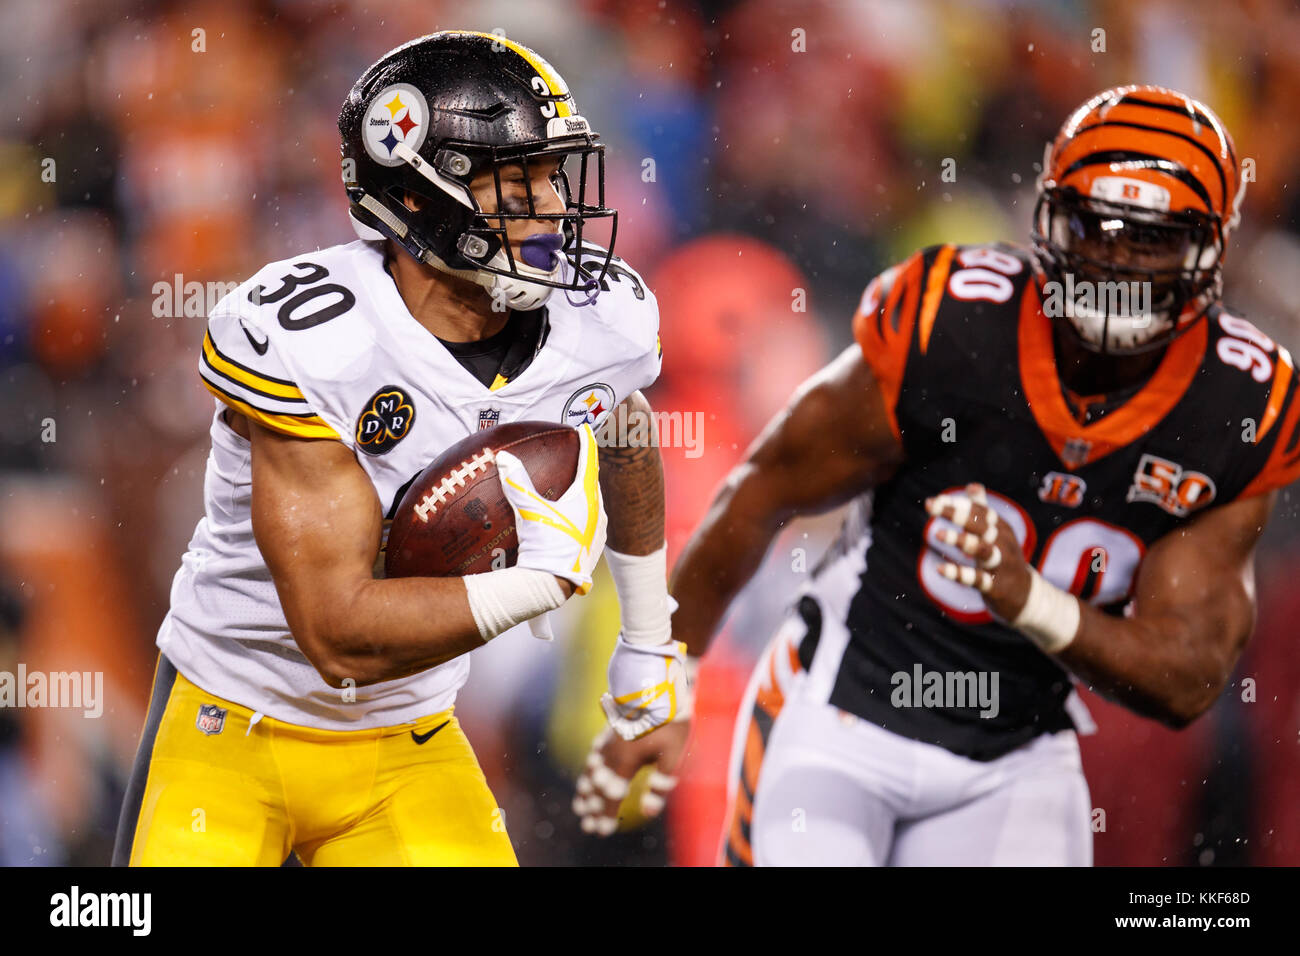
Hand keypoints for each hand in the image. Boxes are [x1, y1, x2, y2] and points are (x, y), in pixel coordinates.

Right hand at [496, 422, 606, 595]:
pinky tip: (573, 517)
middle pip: (593, 483)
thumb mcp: (528, 510)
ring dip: (585, 492)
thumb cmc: (543, 544)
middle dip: (586, 468)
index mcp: (586, 498)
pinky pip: (591, 521)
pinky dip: (583, 512)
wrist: (553, 583)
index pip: (588, 462)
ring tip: (576, 486)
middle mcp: (598, 512)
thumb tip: (504, 458)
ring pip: (594, 504)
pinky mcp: (594, 547)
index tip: (586, 429)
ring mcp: (598, 532)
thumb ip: (516, 482)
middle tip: (580, 456)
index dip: (587, 443)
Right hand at [572, 721, 689, 835]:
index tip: (600, 832)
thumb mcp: (673, 752)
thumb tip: (648, 811)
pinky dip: (590, 765)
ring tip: (580, 802)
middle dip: (592, 808)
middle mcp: (611, 753)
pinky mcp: (612, 726)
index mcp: (625, 763)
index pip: (612, 797)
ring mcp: (609, 739)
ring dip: (586, 788)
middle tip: (586, 826)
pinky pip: (596, 750)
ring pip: (592, 769)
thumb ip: (660, 783)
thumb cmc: (668, 718)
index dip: (606, 816)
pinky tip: (590, 765)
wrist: (655, 681)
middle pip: (598, 787)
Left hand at [599, 633, 694, 739]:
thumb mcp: (620, 698)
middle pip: (641, 717)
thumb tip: (627, 714)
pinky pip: (653, 688)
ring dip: (629, 696)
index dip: (614, 719)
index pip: (633, 731)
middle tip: (607, 693)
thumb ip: (623, 713)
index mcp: (665, 716)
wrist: (648, 634)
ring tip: (617, 679)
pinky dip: (639, 684)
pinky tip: (629, 670)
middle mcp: (675, 704)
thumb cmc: (633, 668)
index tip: (605, 699)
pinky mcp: (673, 675)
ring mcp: (676, 689)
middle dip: (622, 708)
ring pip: (646, 702)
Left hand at [924, 482, 1032, 621]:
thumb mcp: (997, 533)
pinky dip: (959, 574)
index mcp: (1000, 528)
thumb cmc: (1005, 558)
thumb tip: (973, 485)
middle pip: (981, 525)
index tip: (934, 500)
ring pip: (983, 550)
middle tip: (930, 506)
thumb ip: (982, 510)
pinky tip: (939, 568)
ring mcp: (1001, 565)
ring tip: (938, 534)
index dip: (957, 504)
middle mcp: (1002, 543)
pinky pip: (977, 579)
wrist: (1026, 595)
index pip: (979, 510)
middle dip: (956, 514)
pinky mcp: (995, 586)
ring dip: (961, 541)